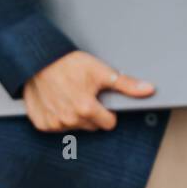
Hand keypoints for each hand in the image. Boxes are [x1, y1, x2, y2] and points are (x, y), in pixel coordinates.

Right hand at [22, 51, 152, 132]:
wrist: (38, 60)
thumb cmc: (69, 64)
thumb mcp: (101, 71)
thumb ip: (126, 85)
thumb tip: (148, 90)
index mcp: (86, 109)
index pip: (109, 123)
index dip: (108, 111)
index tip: (101, 100)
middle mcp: (69, 120)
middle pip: (92, 126)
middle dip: (92, 113)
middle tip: (84, 94)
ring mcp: (54, 123)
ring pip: (75, 127)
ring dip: (75, 116)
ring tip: (70, 96)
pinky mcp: (41, 123)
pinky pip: (57, 127)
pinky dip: (58, 117)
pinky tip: (57, 102)